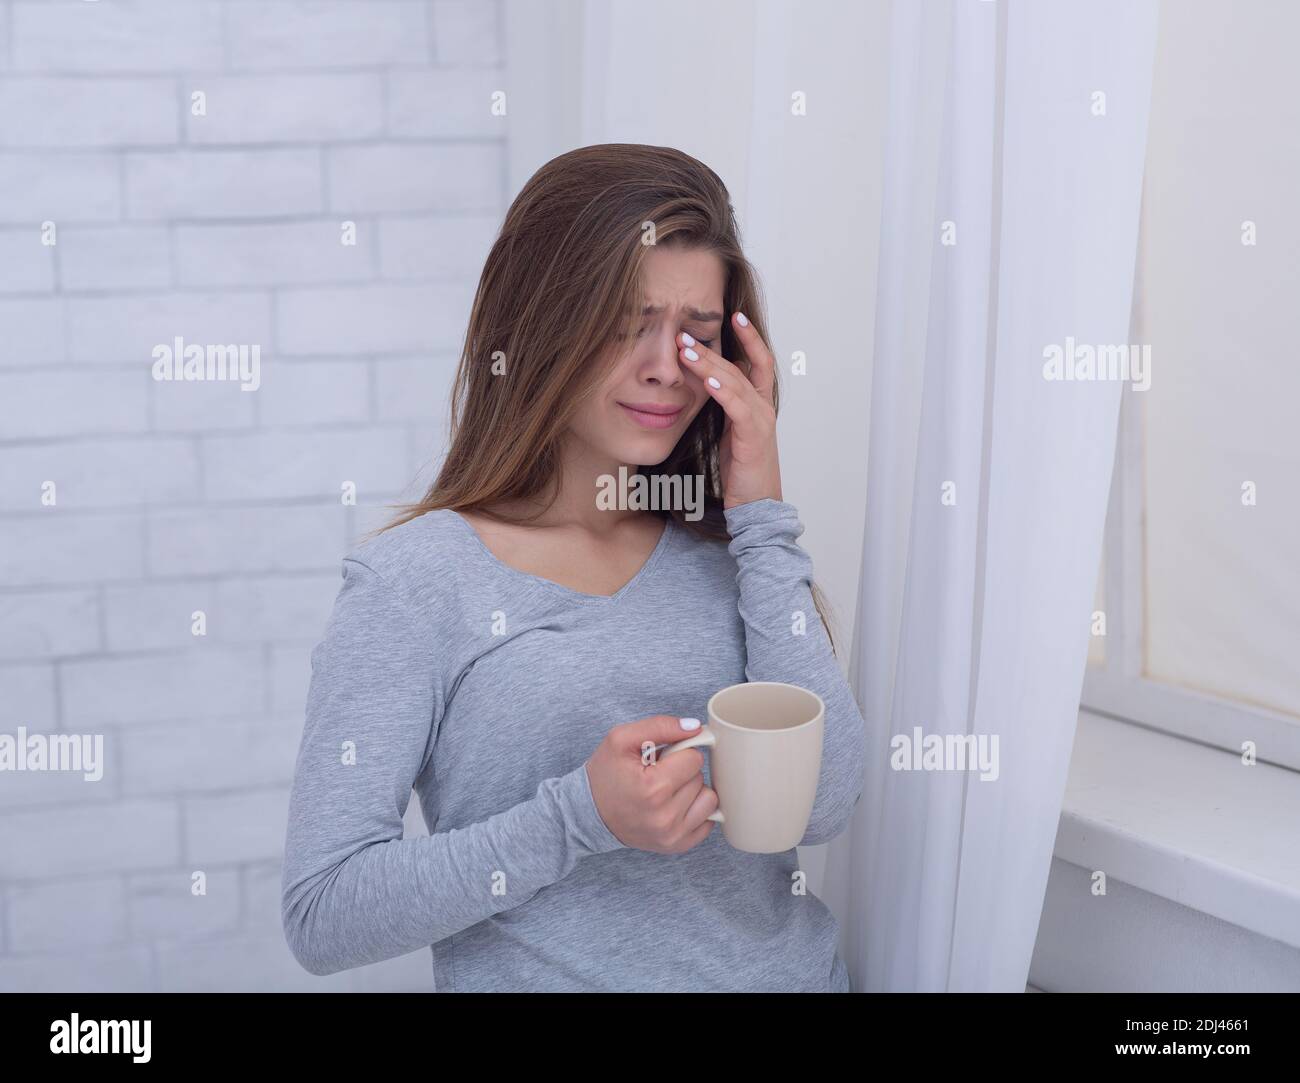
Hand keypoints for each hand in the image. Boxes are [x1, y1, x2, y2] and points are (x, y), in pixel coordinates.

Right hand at [585, 716, 719, 853]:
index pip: (694, 758)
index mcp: (653, 788)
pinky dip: (695, 811)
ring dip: (692, 791)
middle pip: (700, 778)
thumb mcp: (621, 739)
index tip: (661, 758)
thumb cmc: (605, 775)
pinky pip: (708, 822)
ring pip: (709, 800)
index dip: (678, 753)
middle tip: (658, 775)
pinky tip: (674, 806)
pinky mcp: (677, 846)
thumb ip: (661, 726)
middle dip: (682, 772)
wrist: (588, 814)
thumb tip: (696, 727)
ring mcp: (672, 835)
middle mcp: (665, 816)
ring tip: (667, 791)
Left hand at [677, 312, 781, 508]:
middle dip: (711, 348)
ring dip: (709, 364)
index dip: (748, 337)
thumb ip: (721, 409)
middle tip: (683, 332)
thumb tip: (700, 386)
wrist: (756, 506)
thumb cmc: (741, 472)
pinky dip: (723, 392)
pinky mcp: (754, 437)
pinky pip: (738, 407)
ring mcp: (761, 421)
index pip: (756, 361)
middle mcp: (763, 407)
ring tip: (686, 350)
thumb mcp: (729, 433)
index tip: (733, 315)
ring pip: (735, 382)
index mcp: (758, 404)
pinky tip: (707, 381)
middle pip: (739, 366)